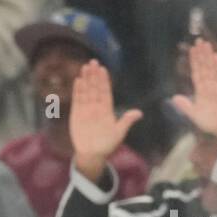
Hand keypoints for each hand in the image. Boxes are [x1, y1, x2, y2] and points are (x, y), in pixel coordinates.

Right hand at [70, 60, 143, 181]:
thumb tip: (139, 113)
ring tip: (85, 67)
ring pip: (86, 92)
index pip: (105, 91)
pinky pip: (77, 101)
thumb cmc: (107, 145)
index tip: (103, 69)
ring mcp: (86, 110)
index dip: (104, 81)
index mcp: (107, 109)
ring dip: (85, 80)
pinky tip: (78, 81)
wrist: (92, 155)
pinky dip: (77, 91)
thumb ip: (126, 121)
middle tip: (93, 62)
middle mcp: (96, 107)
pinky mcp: (76, 115)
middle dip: (94, 75)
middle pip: (95, 88)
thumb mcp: (119, 133)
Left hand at [171, 39, 216, 140]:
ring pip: (211, 67)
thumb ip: (184, 105)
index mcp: (201, 90)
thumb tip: (174, 98)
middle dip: (201, 54)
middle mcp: (209, 85)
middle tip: (198, 41)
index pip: (196, 72)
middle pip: (204, 66)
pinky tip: (215, 56)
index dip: (194, 62)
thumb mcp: (193, 114)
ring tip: (206, 44)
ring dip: (208, 56)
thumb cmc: (209, 121)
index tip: (192, 51)